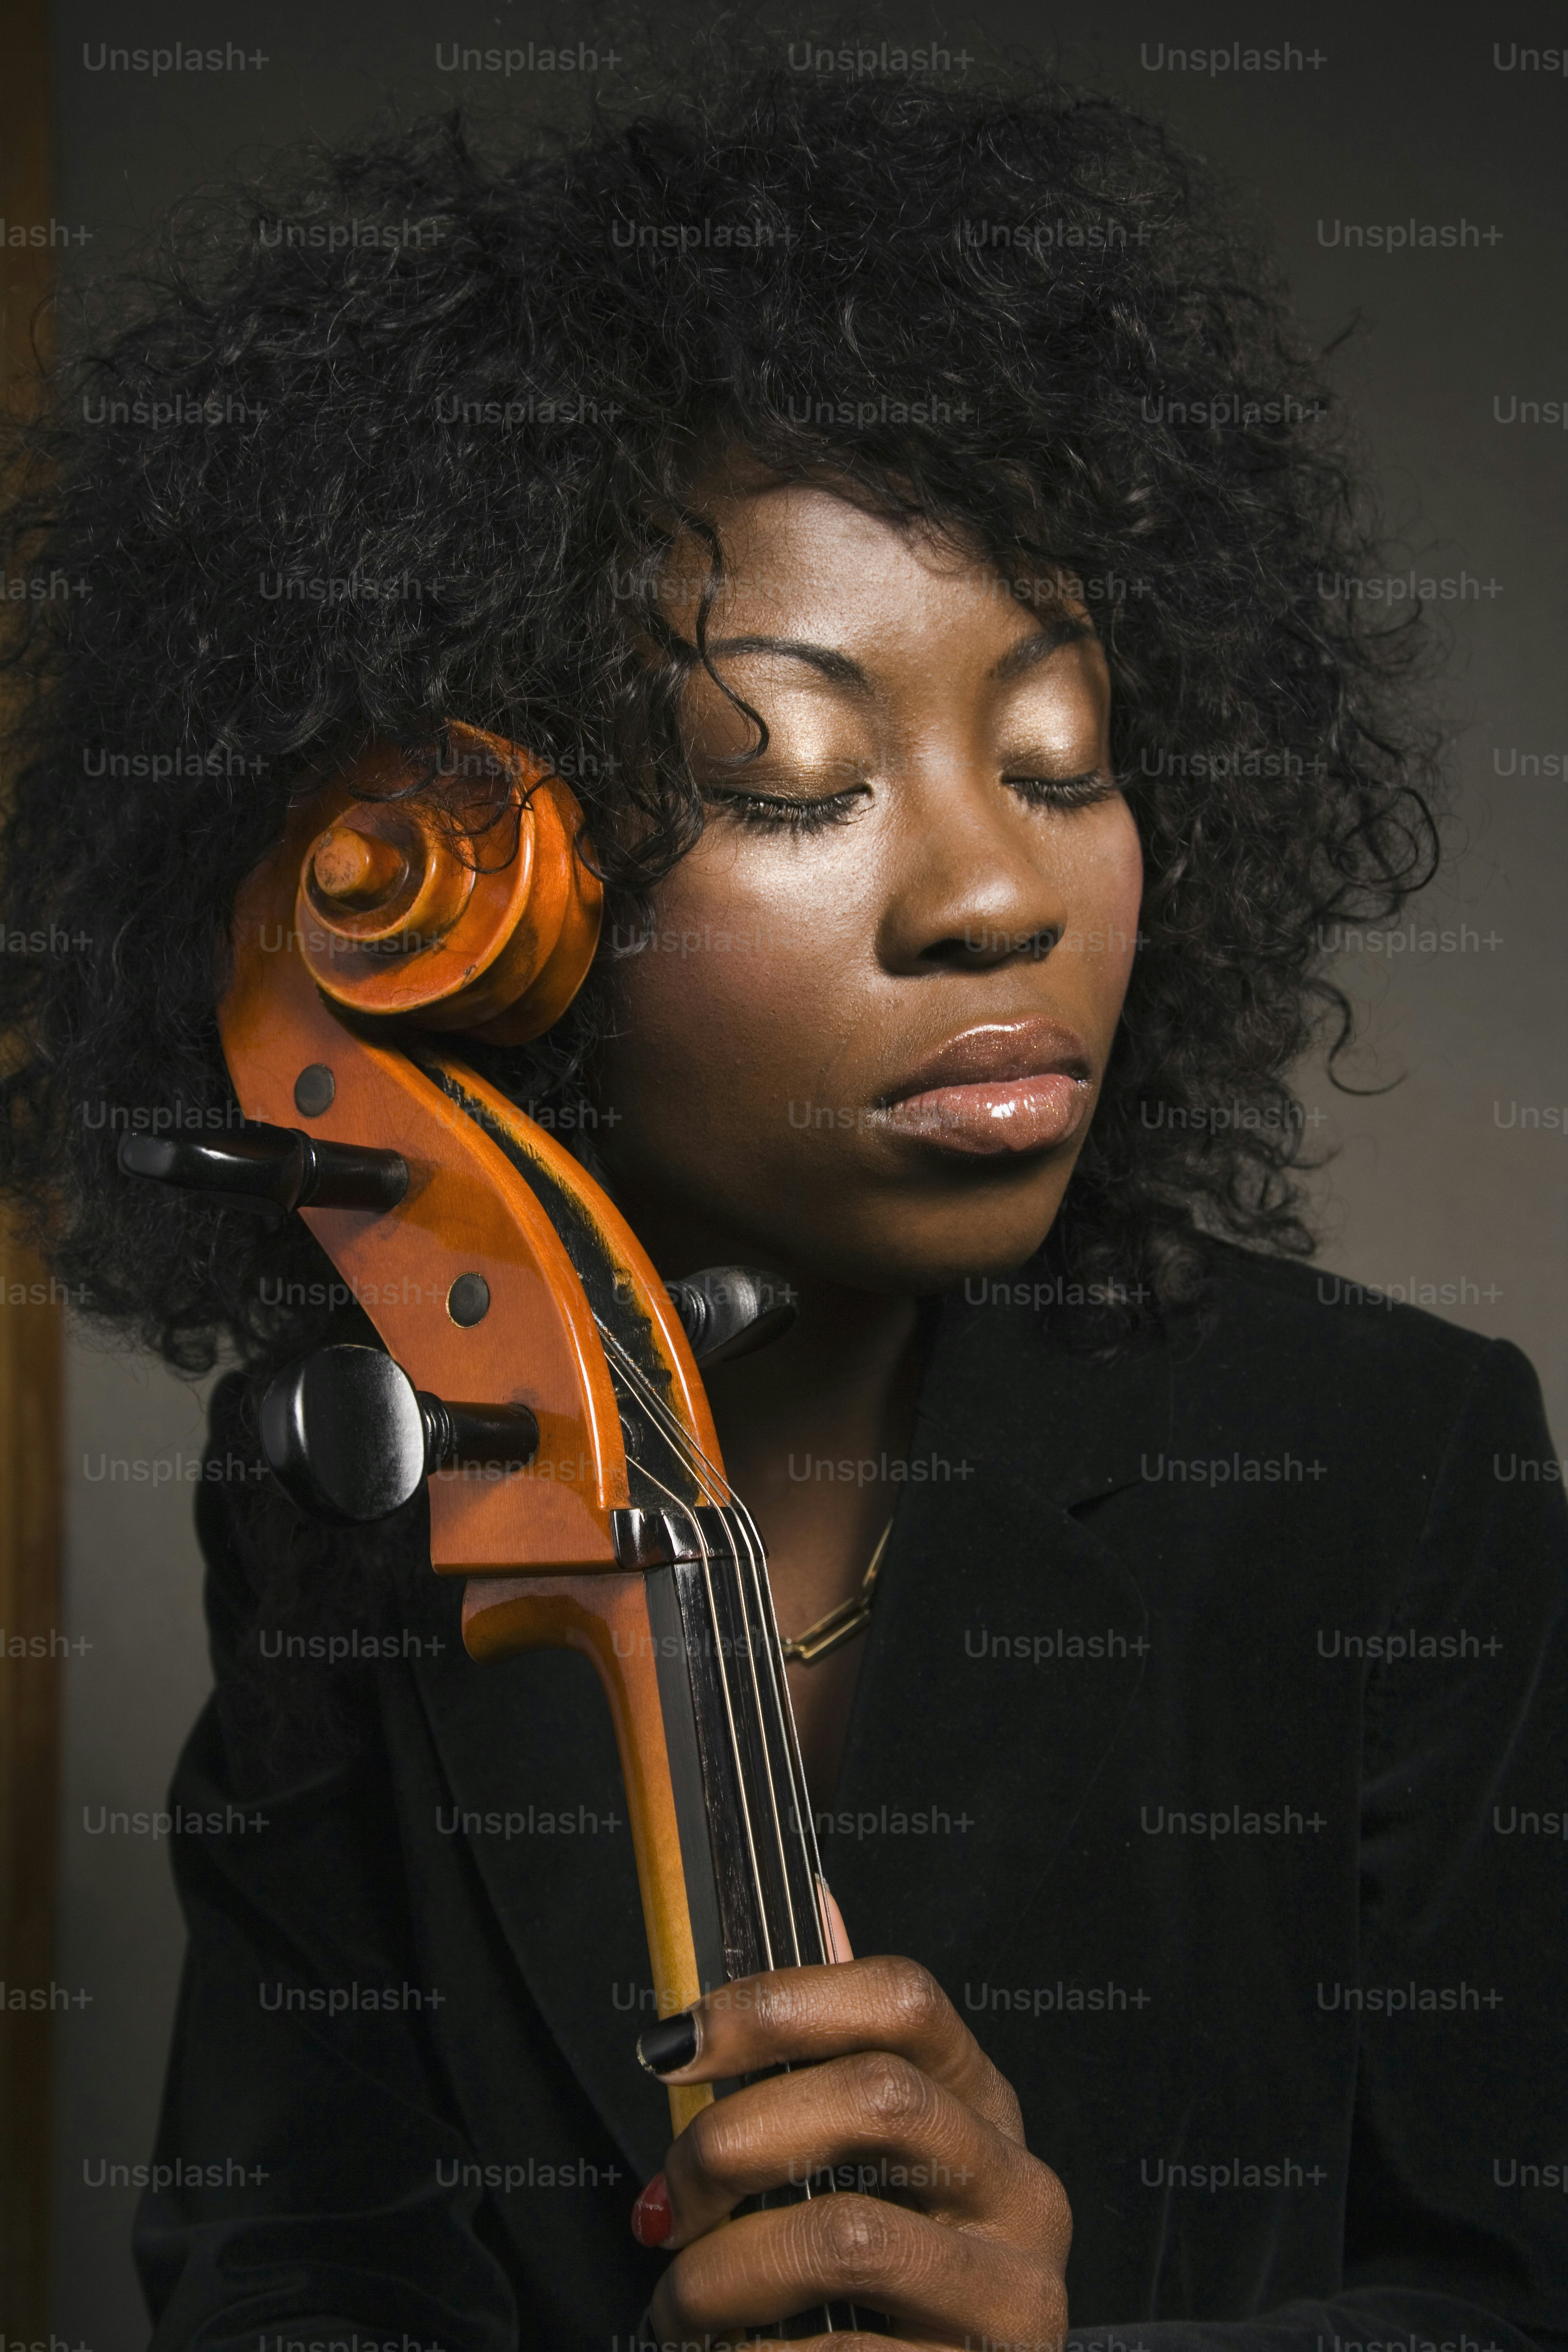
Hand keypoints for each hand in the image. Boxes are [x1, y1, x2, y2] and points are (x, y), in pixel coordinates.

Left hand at [630, 1953, 1071, 2350]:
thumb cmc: (881, 2289)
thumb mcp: (870, 2162)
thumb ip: (834, 2047)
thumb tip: (814, 1895)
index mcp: (985, 2108)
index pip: (904, 1997)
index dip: (778, 2002)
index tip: (672, 2045)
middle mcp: (1020, 2189)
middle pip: (874, 2099)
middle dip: (732, 2143)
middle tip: (660, 2204)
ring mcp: (1013, 2294)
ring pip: (847, 2236)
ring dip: (723, 2275)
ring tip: (677, 2308)